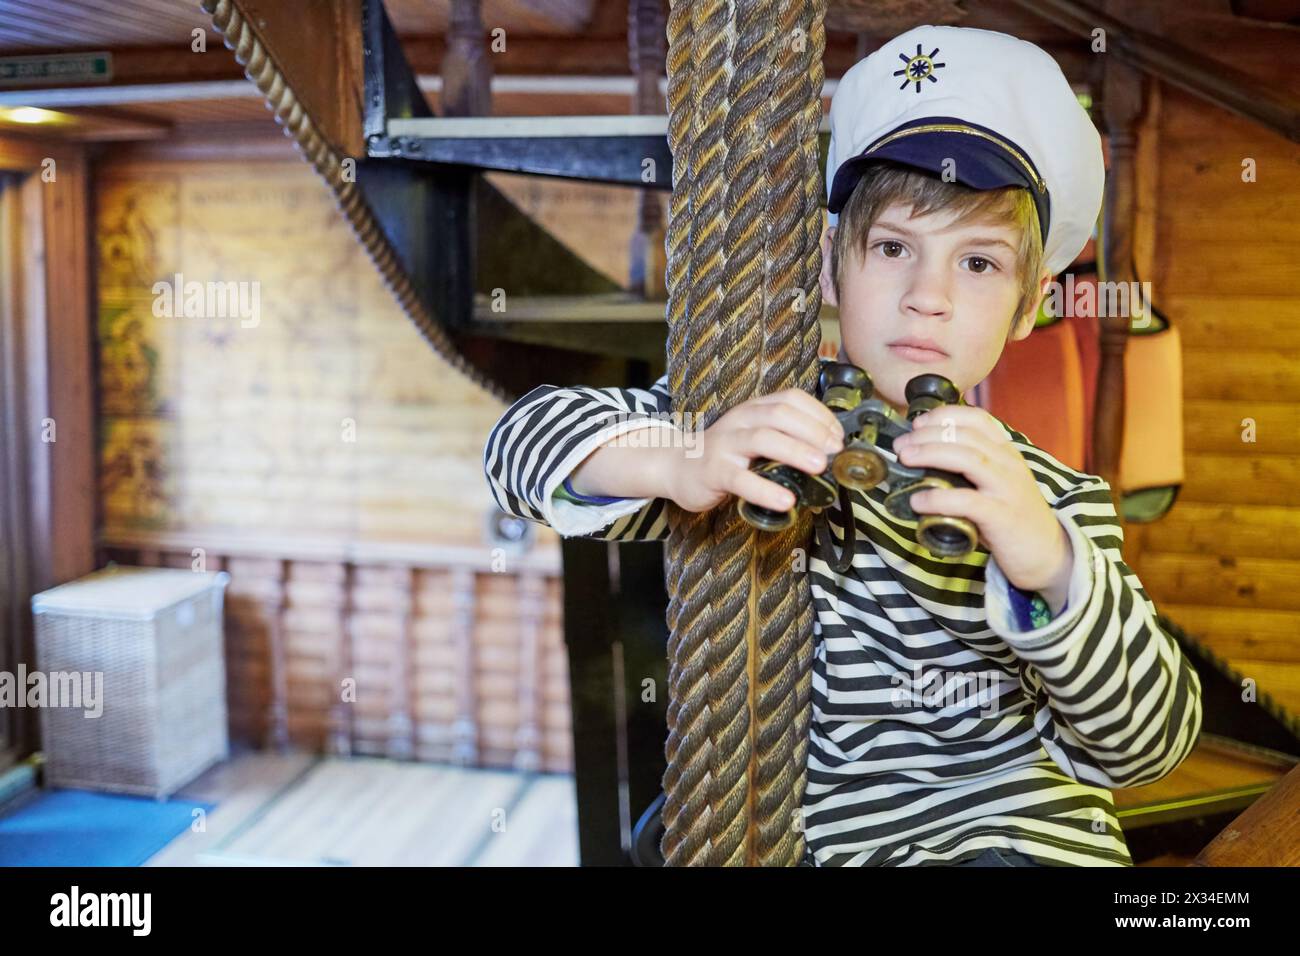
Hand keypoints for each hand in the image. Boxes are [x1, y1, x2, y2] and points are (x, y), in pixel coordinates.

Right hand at [665, 388, 844, 513]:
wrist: (678, 467)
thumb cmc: (727, 454)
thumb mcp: (755, 437)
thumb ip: (785, 438)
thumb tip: (830, 452)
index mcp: (755, 408)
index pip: (791, 399)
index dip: (820, 415)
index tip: (840, 437)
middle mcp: (741, 420)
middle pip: (780, 414)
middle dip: (813, 430)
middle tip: (836, 452)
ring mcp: (725, 445)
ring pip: (762, 439)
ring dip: (795, 451)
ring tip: (820, 467)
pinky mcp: (714, 472)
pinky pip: (741, 480)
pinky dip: (765, 490)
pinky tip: (786, 501)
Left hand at [890, 406, 1072, 610]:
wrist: (1048, 554)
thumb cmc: (1011, 518)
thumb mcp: (995, 484)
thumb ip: (969, 470)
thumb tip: (922, 460)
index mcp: (1006, 453)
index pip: (978, 419)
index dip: (945, 415)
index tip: (918, 423)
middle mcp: (1009, 464)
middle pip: (965, 436)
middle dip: (927, 435)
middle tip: (901, 444)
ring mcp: (1007, 489)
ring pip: (967, 458)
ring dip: (930, 454)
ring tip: (905, 459)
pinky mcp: (1002, 517)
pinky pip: (967, 501)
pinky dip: (938, 498)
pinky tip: (918, 501)